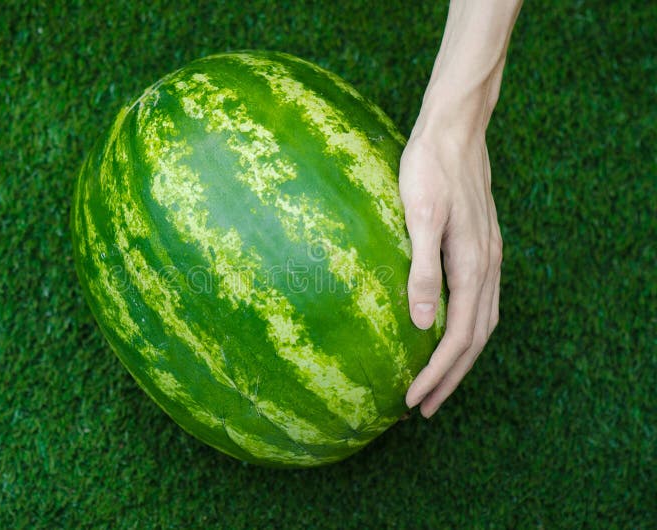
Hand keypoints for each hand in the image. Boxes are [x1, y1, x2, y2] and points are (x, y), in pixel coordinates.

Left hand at [400, 130, 501, 417]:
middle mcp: (487, 267)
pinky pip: (479, 303)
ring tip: (435, 381)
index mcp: (473, 265)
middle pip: (475, 339)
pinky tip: (445, 331)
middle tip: (423, 407)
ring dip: (459, 358)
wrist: (455, 130)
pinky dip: (466, 330)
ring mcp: (487, 256)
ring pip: (481, 323)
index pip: (459, 337)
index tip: (412, 398)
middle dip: (450, 376)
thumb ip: (423, 268)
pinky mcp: (479, 246)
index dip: (437, 372)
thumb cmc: (430, 168)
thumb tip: (420, 323)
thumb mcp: (420, 215)